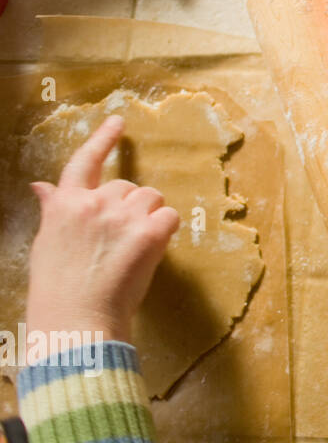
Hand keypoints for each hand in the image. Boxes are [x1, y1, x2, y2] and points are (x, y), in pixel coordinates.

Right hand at [25, 116, 179, 349]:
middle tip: (118, 241)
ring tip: (132, 248)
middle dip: (129, 207)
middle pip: (127, 187)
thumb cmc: (57, 289)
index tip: (118, 122)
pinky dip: (166, 230)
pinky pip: (170, 216)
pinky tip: (150, 250)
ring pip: (152, 198)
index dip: (102, 139)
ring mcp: (123, 215)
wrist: (75, 320)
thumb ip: (53, 210)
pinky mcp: (149, 231)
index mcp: (65, 204)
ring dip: (149, 216)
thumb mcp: (46, 243)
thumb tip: (41, 187)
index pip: (84, 162)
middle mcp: (94, 203)